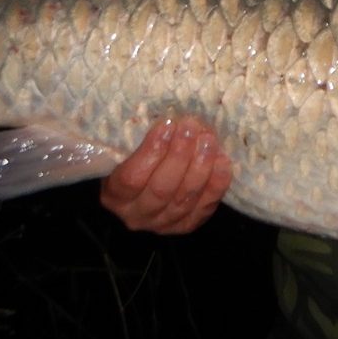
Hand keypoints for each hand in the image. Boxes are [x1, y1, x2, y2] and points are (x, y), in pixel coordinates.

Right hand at [98, 118, 232, 233]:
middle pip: (161, 188)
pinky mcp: (186, 226)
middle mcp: (136, 215)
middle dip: (180, 155)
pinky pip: (203, 208)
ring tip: (208, 139)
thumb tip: (164, 112)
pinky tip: (222, 162)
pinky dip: (216, 185)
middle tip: (191, 127)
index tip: (167, 124)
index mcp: (115, 196)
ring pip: (184, 199)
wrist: (144, 187)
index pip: (132, 177)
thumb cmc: (132, 159)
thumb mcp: (124, 150)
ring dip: (200, 167)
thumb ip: (135, 138)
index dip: (151, 151)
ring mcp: (162, 224)